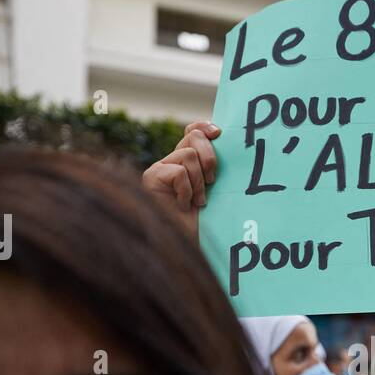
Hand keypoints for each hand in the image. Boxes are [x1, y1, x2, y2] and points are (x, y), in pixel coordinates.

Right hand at [142, 121, 220, 246]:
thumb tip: (223, 144)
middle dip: (210, 157)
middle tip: (212, 182)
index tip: (219, 133)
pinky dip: (187, 190)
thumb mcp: (215, 193)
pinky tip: (183, 206)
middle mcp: (171, 163)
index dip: (204, 127)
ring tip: (198, 201)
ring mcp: (159, 169)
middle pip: (193, 137)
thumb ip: (215, 170)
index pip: (193, 131)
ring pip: (188, 154)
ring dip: (199, 180)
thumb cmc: (204, 225)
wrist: (186, 247)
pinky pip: (179, 171)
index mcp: (187, 163)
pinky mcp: (151, 178)